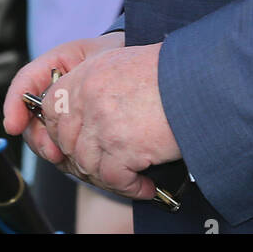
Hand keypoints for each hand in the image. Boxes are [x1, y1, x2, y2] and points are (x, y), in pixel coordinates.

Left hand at [4, 34, 180, 200]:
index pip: (52, 107)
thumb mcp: (123, 63)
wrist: (201, 79)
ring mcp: (103, 124)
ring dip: (109, 177)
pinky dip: (131, 188)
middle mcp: (89, 97)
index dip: (60, 129)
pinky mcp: (121, 148)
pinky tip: (146, 186)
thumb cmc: (171, 71)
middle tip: (108, 165)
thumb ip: (97, 84)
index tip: (74, 142)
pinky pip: (114, 180)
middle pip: (68, 141)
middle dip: (85, 158)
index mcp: (87, 73)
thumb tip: (85, 116)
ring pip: (87, 164)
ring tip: (132, 177)